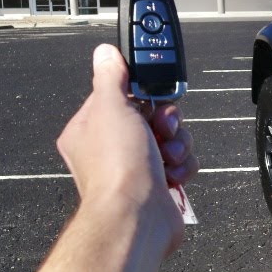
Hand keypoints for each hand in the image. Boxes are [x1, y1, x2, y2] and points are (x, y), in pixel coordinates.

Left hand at [56, 44, 197, 254]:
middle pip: (151, 117)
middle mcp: (109, 148)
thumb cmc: (119, 167)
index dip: (142, 94)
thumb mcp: (112, 107)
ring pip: (170, 139)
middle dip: (166, 122)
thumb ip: (111, 77)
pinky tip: (172, 174)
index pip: (121, 96)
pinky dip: (182, 166)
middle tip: (162, 130)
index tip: (152, 97)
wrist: (138, 217)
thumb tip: (105, 54)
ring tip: (167, 157)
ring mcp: (134, 168)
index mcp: (89, 129)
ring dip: (177, 145)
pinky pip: (180, 162)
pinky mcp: (157, 184)